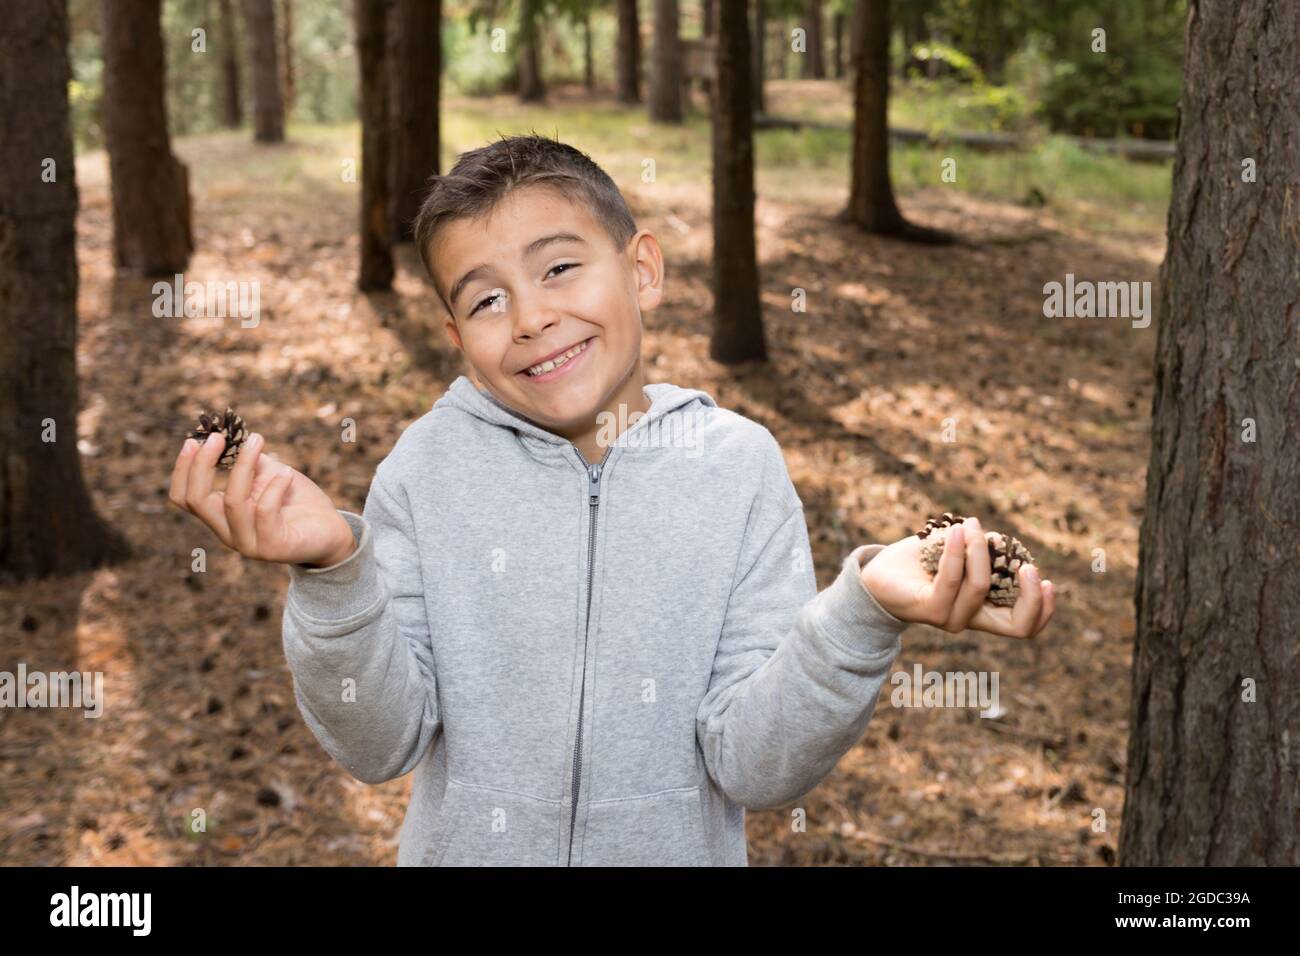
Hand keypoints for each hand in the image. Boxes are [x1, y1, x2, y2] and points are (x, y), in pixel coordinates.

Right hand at [168, 431, 355, 567]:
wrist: (332, 531)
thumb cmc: (297, 501)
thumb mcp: (269, 474)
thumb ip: (249, 460)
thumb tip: (230, 432)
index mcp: (221, 516)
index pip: (184, 498)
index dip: (183, 469)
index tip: (194, 440)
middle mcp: (228, 533)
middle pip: (197, 500)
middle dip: (203, 464)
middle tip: (218, 437)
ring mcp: (249, 544)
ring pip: (232, 502)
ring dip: (244, 466)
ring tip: (259, 442)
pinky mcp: (273, 547)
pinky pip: (264, 511)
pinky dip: (275, 486)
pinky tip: (288, 473)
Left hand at [859, 516, 1054, 638]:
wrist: (876, 574)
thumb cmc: (920, 563)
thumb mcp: (958, 554)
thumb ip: (981, 550)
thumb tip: (999, 540)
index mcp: (983, 610)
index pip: (1023, 626)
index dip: (1044, 609)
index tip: (1049, 580)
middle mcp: (969, 619)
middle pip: (1017, 627)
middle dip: (1032, 597)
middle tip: (1028, 566)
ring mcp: (948, 617)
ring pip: (980, 587)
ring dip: (979, 550)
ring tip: (971, 524)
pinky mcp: (927, 608)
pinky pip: (950, 578)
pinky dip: (957, 552)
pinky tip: (955, 530)